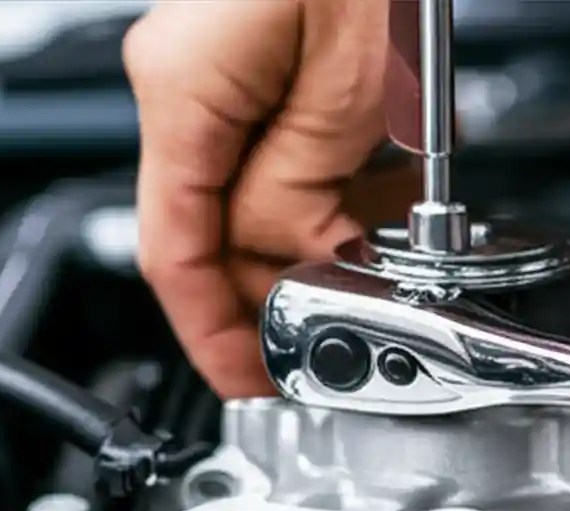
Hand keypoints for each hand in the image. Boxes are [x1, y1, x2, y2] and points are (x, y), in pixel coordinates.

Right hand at [123, 0, 417, 396]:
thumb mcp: (352, 96)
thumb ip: (308, 198)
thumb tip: (307, 270)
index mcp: (186, 96)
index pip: (176, 253)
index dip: (212, 333)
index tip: (250, 381)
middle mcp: (185, 89)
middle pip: (221, 234)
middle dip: (294, 281)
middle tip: (358, 312)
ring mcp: (217, 78)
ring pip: (257, 201)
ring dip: (328, 234)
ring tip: (393, 238)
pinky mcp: (258, 70)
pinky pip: (281, 157)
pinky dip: (336, 188)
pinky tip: (386, 190)